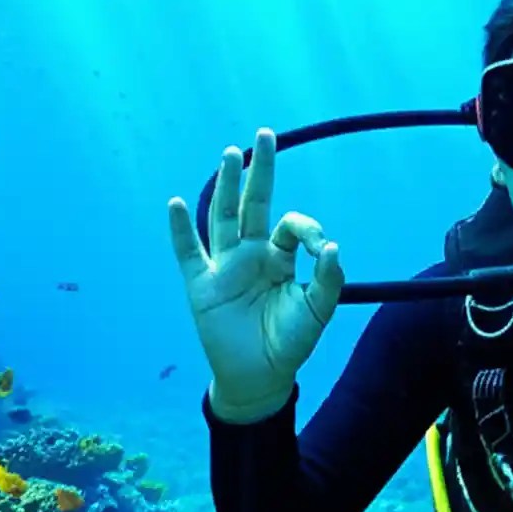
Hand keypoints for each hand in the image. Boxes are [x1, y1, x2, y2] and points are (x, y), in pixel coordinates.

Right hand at [167, 128, 344, 422]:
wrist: (261, 376)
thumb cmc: (290, 342)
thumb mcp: (318, 311)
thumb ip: (328, 280)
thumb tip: (335, 247)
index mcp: (281, 257)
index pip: (293, 226)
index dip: (310, 229)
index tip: (325, 249)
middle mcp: (252, 254)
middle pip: (254, 204)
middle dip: (260, 171)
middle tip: (264, 135)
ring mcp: (225, 267)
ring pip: (223, 218)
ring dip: (225, 186)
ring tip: (230, 154)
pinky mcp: (202, 286)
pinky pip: (189, 253)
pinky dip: (181, 230)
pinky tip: (177, 204)